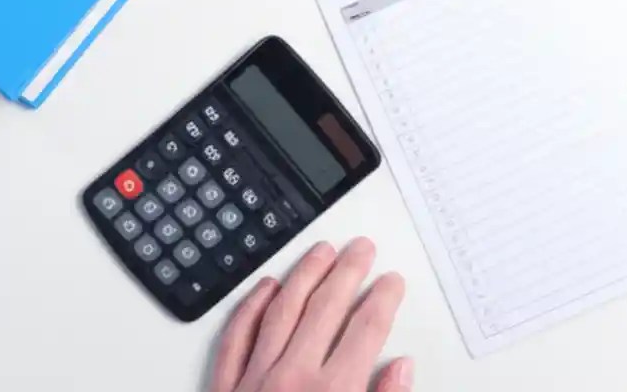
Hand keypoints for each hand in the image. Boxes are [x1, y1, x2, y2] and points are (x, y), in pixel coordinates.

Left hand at [210, 238, 411, 391]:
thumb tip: (400, 370)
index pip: (367, 329)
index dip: (384, 299)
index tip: (391, 282)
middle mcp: (293, 379)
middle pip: (326, 308)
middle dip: (348, 272)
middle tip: (361, 249)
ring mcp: (255, 381)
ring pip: (282, 311)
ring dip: (304, 276)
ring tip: (320, 252)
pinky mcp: (225, 390)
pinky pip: (236, 339)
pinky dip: (250, 309)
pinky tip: (265, 288)